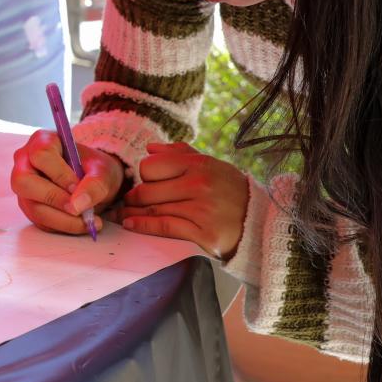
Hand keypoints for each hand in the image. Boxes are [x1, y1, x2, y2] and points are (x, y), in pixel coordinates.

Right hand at [11, 130, 124, 235]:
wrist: (93, 180)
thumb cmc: (95, 168)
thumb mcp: (103, 171)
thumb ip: (94, 184)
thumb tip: (77, 205)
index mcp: (42, 142)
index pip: (41, 156)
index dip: (59, 174)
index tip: (78, 188)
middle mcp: (25, 163)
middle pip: (24, 182)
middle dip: (53, 199)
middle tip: (79, 210)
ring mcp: (24, 187)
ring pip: (32, 207)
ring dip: (61, 219)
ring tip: (88, 222)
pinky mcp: (29, 206)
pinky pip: (39, 221)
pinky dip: (61, 226)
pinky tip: (80, 223)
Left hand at [111, 142, 248, 258]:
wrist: (261, 222)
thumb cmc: (231, 191)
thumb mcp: (212, 165)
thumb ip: (180, 154)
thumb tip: (149, 147)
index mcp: (199, 164)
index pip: (151, 166)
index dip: (144, 176)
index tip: (144, 183)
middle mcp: (199, 184)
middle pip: (147, 189)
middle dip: (132, 197)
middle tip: (126, 201)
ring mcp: (201, 209)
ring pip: (153, 209)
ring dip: (132, 213)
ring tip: (121, 214)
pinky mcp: (203, 233)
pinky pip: (164, 227)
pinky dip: (142, 226)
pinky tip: (130, 224)